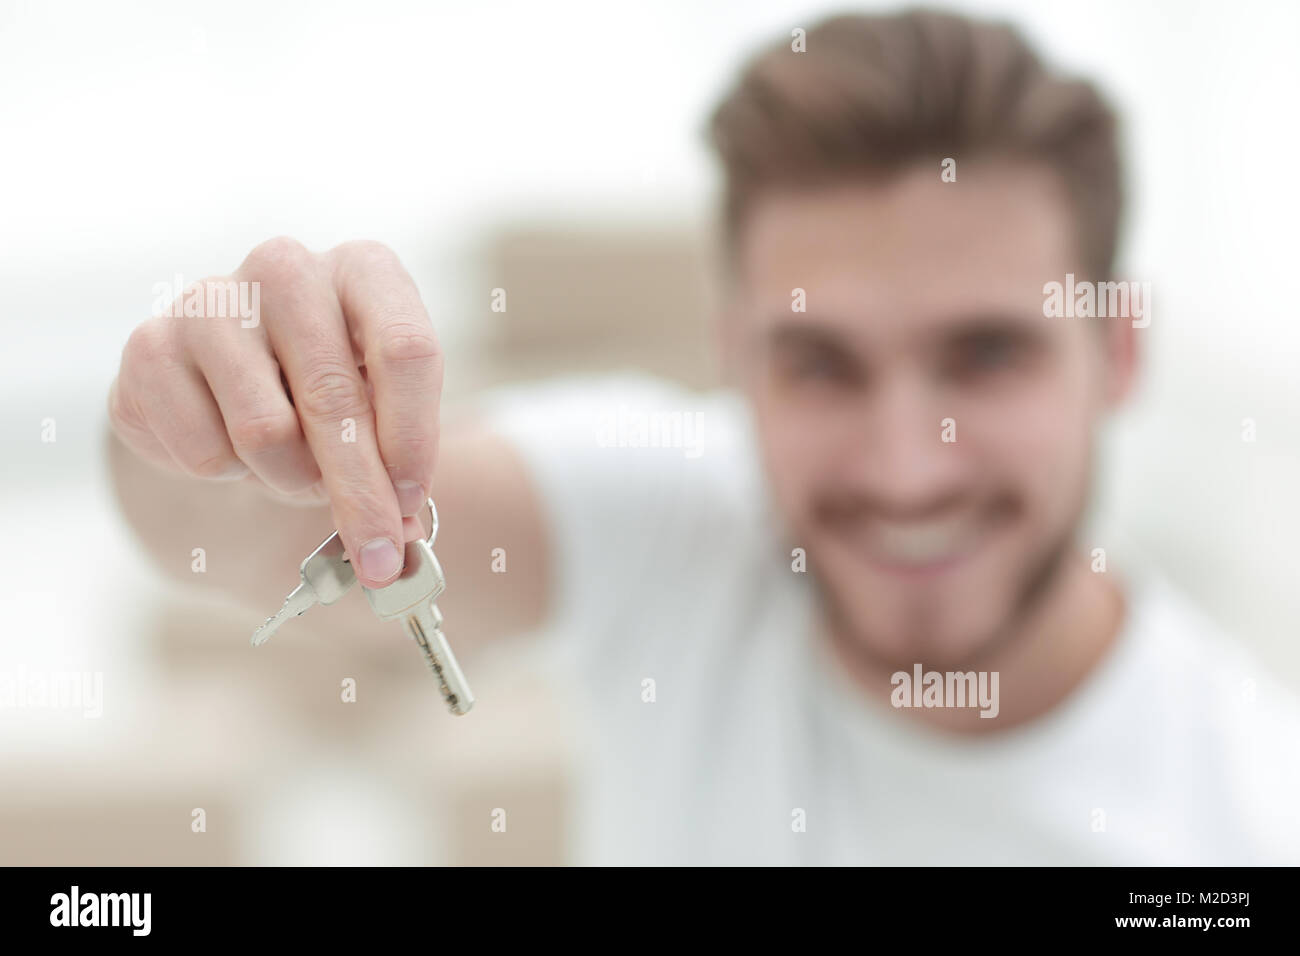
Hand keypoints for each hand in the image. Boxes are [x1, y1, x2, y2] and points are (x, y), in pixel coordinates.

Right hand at [109, 237, 441, 587]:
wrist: (224, 384)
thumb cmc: (322, 393)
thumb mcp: (378, 411)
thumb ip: (396, 461)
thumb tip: (404, 535)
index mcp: (365, 270)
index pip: (405, 350)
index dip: (413, 438)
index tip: (412, 504)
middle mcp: (288, 269)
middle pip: (335, 399)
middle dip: (360, 494)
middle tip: (378, 559)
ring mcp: (212, 300)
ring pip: (266, 433)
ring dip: (288, 478)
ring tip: (291, 466)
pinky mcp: (149, 345)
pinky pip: (204, 451)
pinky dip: (227, 474)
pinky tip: (229, 442)